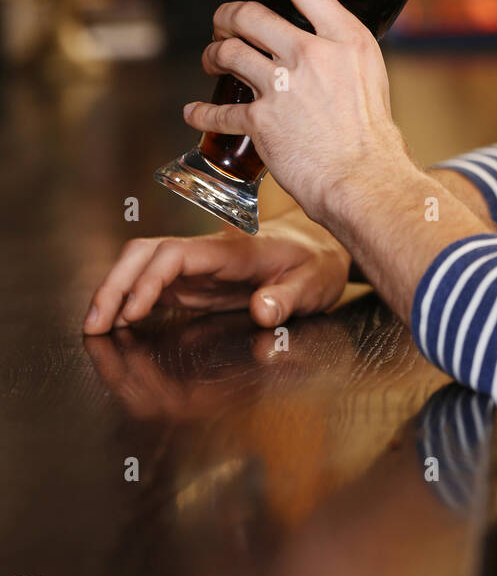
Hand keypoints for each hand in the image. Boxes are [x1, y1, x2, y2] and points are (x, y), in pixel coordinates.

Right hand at [82, 220, 351, 334]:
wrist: (323, 248)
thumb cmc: (319, 263)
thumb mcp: (316, 283)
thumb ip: (290, 296)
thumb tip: (262, 310)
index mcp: (235, 252)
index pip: (178, 254)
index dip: (149, 280)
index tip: (132, 312)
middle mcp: (210, 254)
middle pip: (147, 253)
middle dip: (115, 283)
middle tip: (94, 323)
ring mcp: (201, 267)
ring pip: (144, 266)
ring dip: (116, 291)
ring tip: (96, 327)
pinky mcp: (199, 281)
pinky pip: (156, 284)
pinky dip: (132, 300)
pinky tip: (119, 322)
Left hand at [182, 0, 412, 229]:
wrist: (365, 180)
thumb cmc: (373, 136)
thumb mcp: (369, 73)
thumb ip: (342, 51)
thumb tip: (322, 43)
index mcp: (344, 37)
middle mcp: (311, 53)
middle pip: (249, 14)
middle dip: (227, 15)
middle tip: (224, 23)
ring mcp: (283, 86)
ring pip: (228, 52)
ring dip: (212, 53)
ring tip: (212, 59)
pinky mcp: (261, 121)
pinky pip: (218, 110)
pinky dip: (201, 111)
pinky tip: (194, 112)